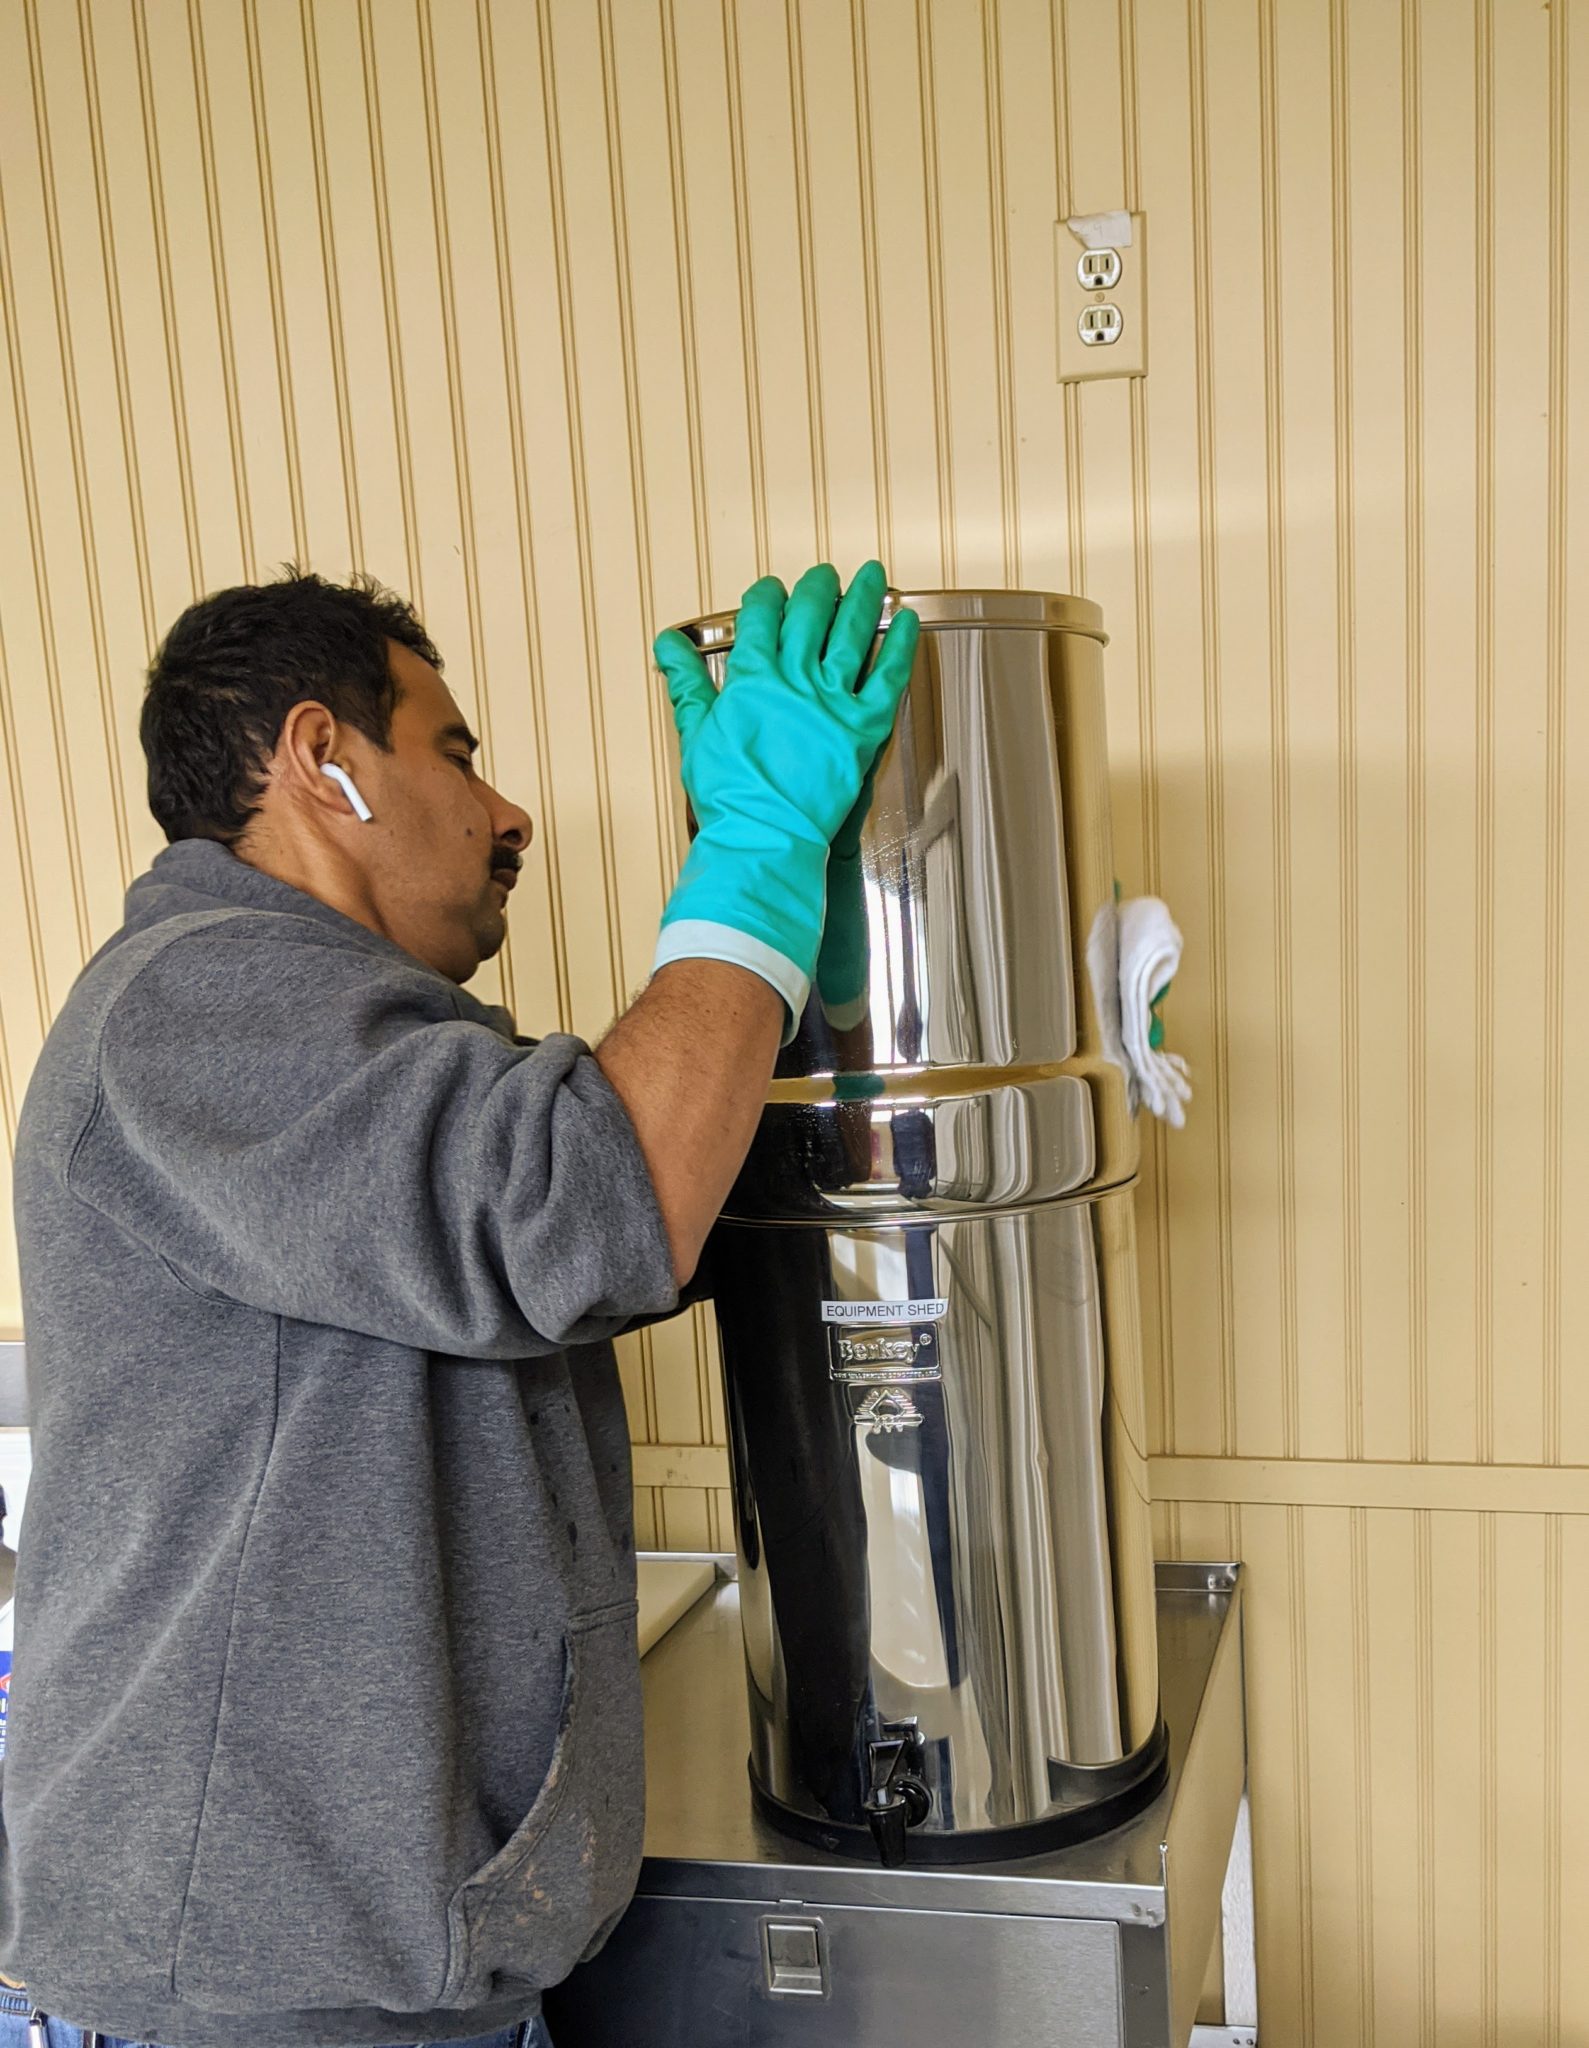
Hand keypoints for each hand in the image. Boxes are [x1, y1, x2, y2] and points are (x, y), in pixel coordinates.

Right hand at [651, 563, 917, 1033]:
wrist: (764, 838)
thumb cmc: (730, 798)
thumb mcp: (697, 735)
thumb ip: (688, 684)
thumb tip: (668, 645)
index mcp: (752, 680)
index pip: (761, 619)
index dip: (767, 598)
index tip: (772, 589)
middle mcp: (794, 681)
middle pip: (809, 616)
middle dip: (817, 589)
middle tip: (825, 575)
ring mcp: (832, 701)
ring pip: (852, 633)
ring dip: (862, 598)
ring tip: (871, 575)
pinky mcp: (864, 726)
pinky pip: (889, 674)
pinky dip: (900, 643)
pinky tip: (907, 620)